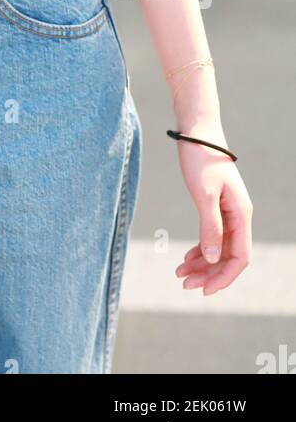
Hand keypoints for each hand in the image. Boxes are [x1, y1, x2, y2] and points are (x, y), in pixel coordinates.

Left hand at [174, 126, 252, 295]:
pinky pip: (212, 236)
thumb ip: (210, 226)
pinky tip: (186, 258)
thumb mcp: (203, 194)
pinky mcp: (216, 207)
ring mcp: (228, 212)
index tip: (204, 291)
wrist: (196, 131)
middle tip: (183, 284)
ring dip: (202, 263)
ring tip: (180, 274)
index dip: (224, 277)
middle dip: (208, 273)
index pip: (239, 257)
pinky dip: (200, 249)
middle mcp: (238, 216)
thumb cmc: (200, 158)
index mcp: (241, 214)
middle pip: (228, 256)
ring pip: (219, 248)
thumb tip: (212, 257)